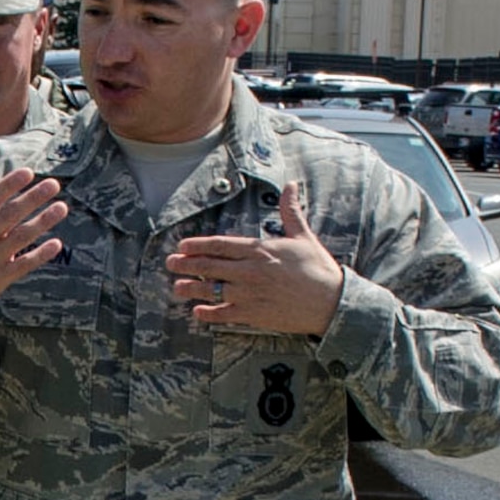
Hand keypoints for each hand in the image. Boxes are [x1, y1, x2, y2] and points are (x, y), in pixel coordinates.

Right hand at [0, 165, 66, 342]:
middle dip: (33, 198)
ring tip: (61, 208)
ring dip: (43, 222)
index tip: (29, 173)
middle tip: (54, 184)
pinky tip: (56, 243)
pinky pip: (22, 265)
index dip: (10, 184)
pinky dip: (40, 255)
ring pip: (20, 237)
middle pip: (10, 215)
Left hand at [166, 184, 343, 334]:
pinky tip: (197, 312)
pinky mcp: (253, 314)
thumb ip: (291, 211)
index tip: (183, 245)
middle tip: (169, 263)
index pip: (220, 245)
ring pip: (211, 290)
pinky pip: (224, 314)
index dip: (198, 245)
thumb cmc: (317, 268)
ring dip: (190, 289)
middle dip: (186, 264)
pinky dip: (208, 313)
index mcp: (259, 249)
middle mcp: (249, 271)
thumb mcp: (303, 236)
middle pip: (209, 266)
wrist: (330, 301)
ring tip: (175, 287)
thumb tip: (290, 185)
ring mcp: (249, 293)